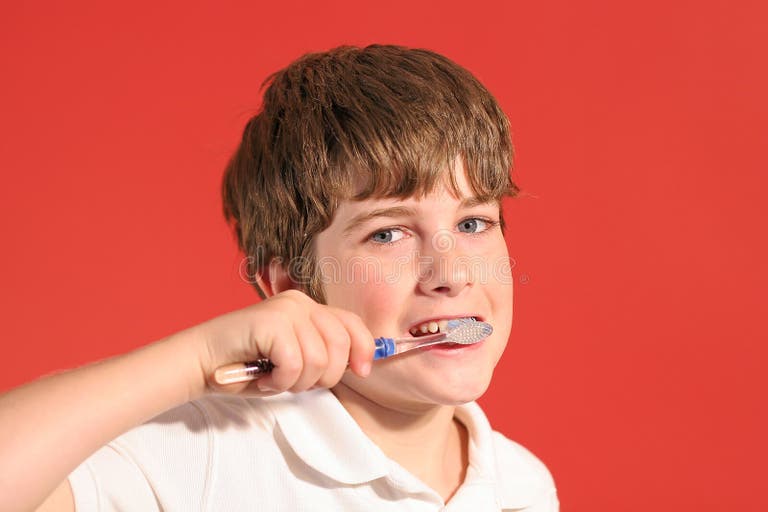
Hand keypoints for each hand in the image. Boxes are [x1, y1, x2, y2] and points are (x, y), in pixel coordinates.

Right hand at [192, 290, 374, 396]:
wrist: (201, 362)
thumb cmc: (246, 366)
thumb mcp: (295, 358)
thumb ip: (322, 354)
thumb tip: (360, 365)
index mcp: (308, 308)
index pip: (352, 323)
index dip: (364, 349)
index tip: (362, 372)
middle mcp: (300, 303)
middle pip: (341, 344)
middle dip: (325, 376)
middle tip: (296, 382)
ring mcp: (286, 309)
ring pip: (319, 360)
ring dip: (296, 382)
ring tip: (274, 378)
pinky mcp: (271, 322)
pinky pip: (294, 364)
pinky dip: (279, 381)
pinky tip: (262, 377)